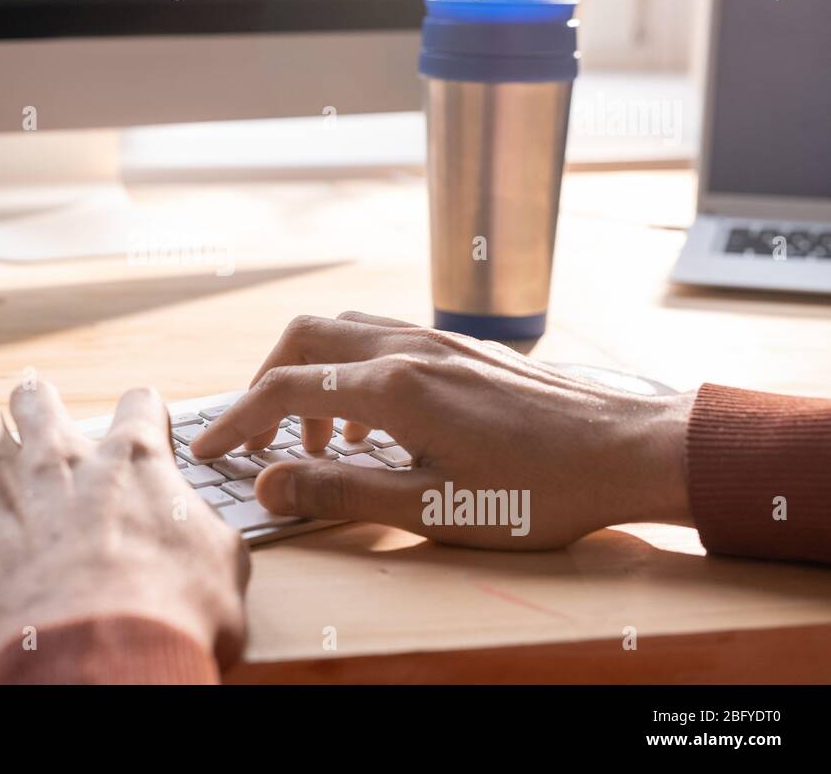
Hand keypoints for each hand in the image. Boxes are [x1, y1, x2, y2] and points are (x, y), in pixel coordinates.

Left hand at [0, 380, 249, 678]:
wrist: (104, 655)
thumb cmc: (173, 615)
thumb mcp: (222, 566)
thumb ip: (205, 531)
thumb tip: (203, 533)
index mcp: (134, 461)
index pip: (140, 405)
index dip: (142, 416)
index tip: (140, 430)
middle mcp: (64, 460)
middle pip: (38, 398)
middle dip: (37, 404)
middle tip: (39, 416)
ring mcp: (7, 487)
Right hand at [189, 312, 695, 549]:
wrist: (629, 448)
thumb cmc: (540, 490)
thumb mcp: (434, 510)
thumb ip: (343, 493)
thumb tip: (270, 484)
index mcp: (393, 388)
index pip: (286, 392)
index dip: (238, 421)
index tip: (211, 451)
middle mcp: (407, 347)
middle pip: (303, 338)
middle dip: (265, 383)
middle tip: (255, 435)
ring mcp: (437, 338)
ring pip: (342, 330)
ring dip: (311, 375)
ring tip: (320, 443)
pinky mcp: (460, 346)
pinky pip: (381, 337)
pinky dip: (350, 370)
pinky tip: (374, 424)